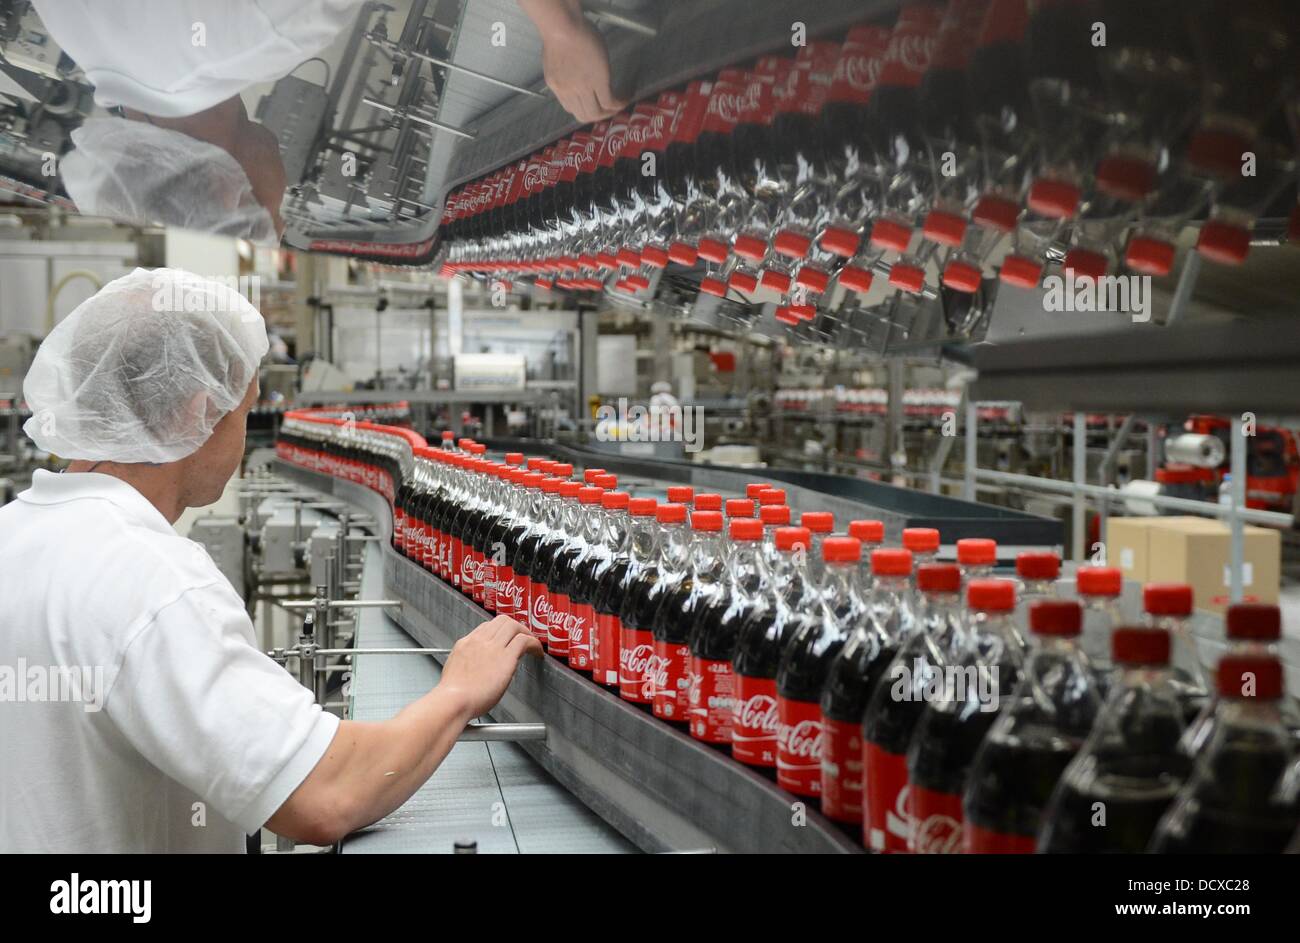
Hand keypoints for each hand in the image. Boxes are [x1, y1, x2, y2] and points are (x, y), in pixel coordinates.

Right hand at [438, 615, 541, 717]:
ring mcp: (492, 647)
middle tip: (523, 638)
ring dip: (526, 633)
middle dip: (515, 627)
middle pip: (501, 621)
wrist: (454, 701)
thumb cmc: (453, 696)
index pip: (486, 627)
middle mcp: (479, 641)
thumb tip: (476, 669)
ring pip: (513, 626)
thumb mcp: (454, 672)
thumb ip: (467, 664)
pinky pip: (524, 640)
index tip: (506, 639)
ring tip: (532, 644)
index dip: (500, 631)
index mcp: (466, 644)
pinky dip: (534, 644)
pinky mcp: (505, 657)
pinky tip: (537, 652)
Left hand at [523, 0, 627, 121]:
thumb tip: (575, 69)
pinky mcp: (598, 83)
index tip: (592, 101)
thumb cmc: (559, 29)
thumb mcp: (558, 54)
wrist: (562, 26)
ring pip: (597, 113)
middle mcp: (567, 92)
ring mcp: (582, 89)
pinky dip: (619, 103)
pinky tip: (625, 98)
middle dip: (598, 114)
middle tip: (609, 107)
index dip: (583, 107)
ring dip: (610, 112)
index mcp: (556, 85)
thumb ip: (565, 67)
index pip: (570, 107)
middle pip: (584, 116)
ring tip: (619, 104)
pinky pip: (610, 102)